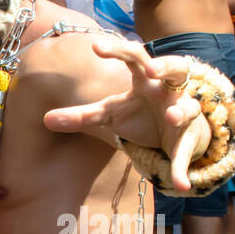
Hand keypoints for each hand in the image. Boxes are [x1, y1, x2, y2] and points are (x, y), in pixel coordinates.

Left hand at [43, 35, 208, 191]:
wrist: (172, 133)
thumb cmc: (138, 114)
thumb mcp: (109, 114)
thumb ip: (80, 116)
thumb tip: (46, 119)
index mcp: (145, 81)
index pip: (135, 58)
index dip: (118, 51)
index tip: (96, 47)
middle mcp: (168, 91)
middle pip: (176, 67)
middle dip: (166, 66)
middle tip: (152, 70)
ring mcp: (182, 112)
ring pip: (189, 107)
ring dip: (181, 110)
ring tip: (171, 116)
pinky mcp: (187, 139)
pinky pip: (185, 153)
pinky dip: (182, 169)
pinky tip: (181, 186)